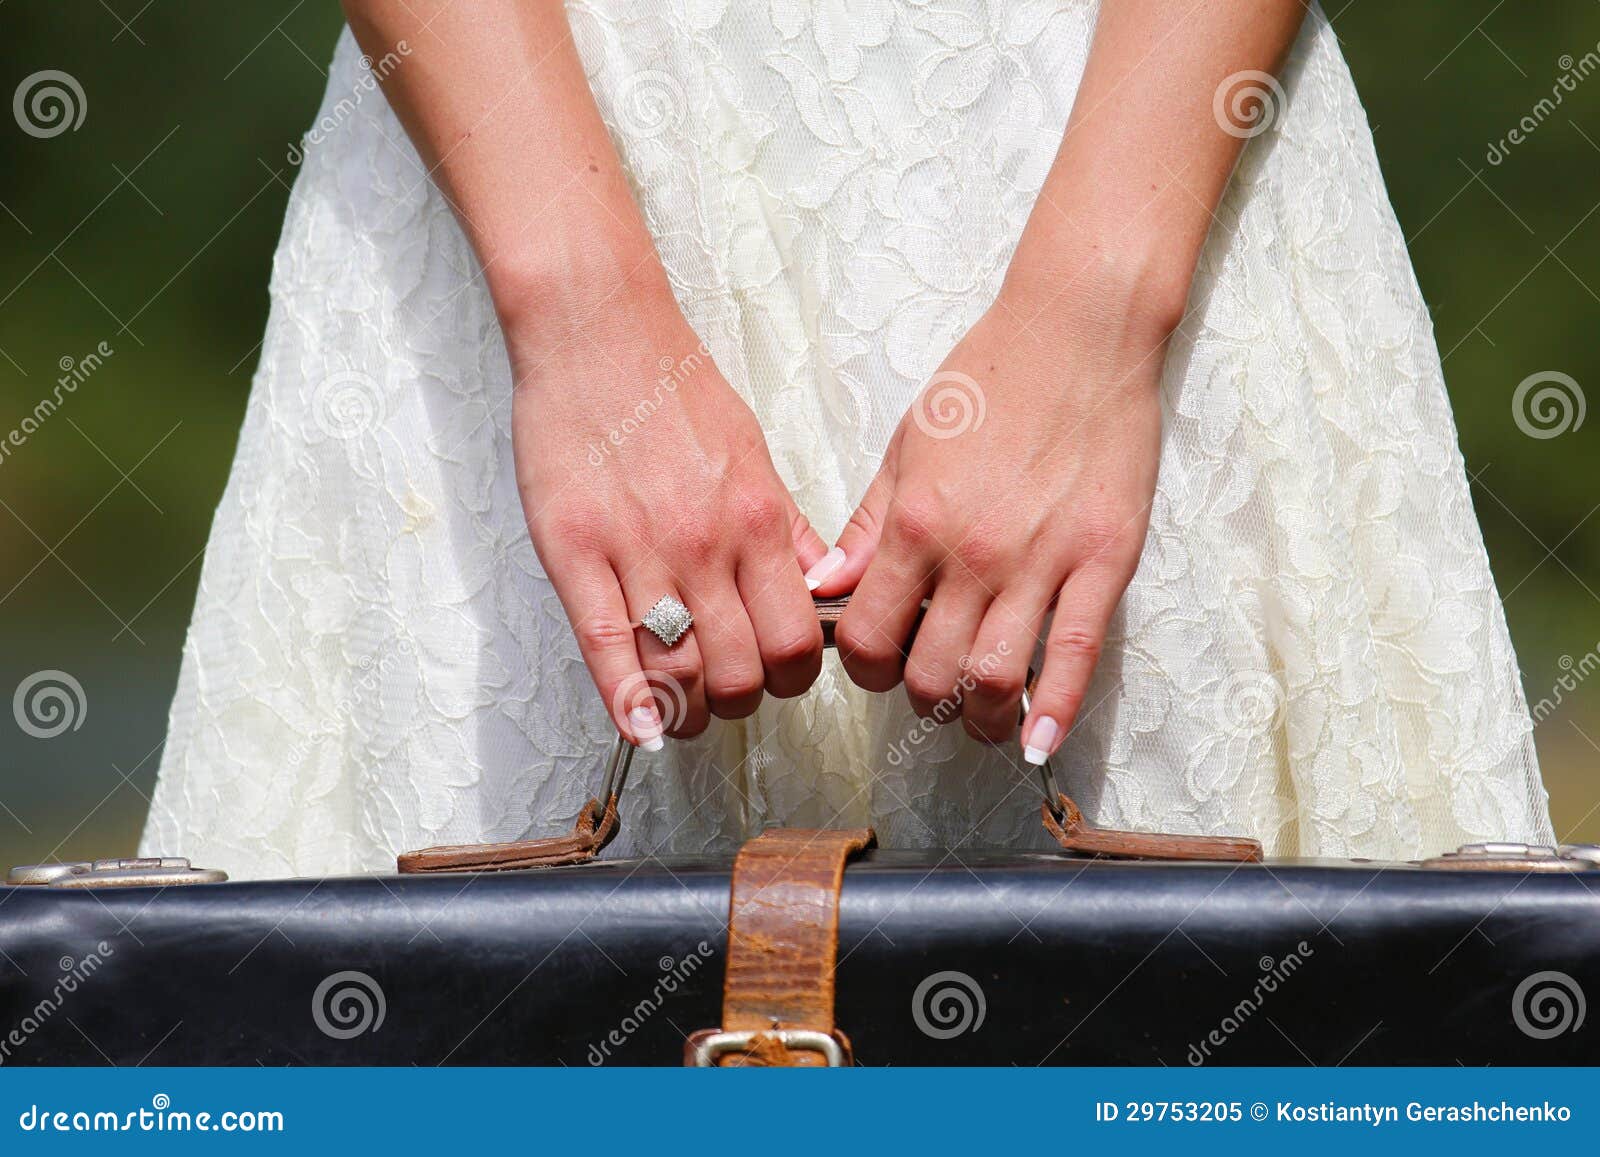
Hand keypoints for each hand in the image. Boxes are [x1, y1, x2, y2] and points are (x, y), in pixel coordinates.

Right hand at [510, 277, 828, 746]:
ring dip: (689, 709)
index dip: (795, 677)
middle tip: (730, 692)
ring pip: (678, 671)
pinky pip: (603, 645)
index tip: (779, 675)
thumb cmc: (673, 387)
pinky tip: (639, 727)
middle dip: (743, 698)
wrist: (596, 332)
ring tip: (685, 708)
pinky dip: (625, 701)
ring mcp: (637, 551)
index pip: (798, 640)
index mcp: (758, 520)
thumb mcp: (754, 452)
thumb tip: (820, 586)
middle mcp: (705, 544)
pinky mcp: (573, 551)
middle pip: (742, 671)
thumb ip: (787, 528)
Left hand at [811, 287, 1164, 760]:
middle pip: (928, 673)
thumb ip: (869, 525)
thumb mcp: (908, 444)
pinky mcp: (1103, 562)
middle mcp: (973, 554)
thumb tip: (826, 584)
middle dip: (916, 696)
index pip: (866, 634)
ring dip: (976, 717)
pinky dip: (1055, 710)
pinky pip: (1075, 654)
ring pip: (994, 677)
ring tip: (975, 717)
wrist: (1079, 332)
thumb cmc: (989, 378)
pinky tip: (1038, 743)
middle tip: (924, 687)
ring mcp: (1042, 562)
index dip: (860, 665)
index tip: (872, 661)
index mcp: (916, 524)